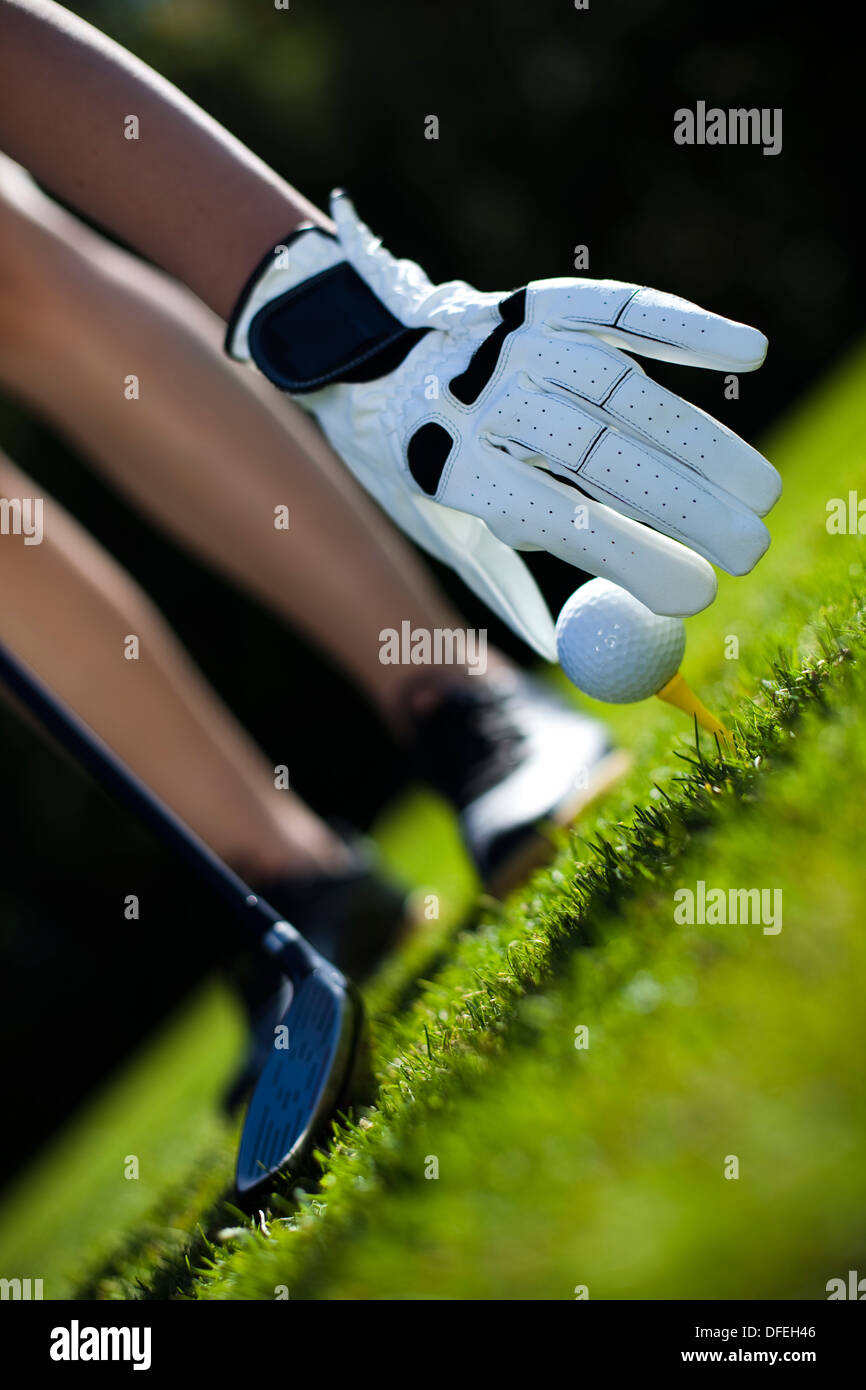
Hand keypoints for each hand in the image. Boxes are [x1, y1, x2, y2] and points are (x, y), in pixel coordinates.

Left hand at [228, 195, 779, 658]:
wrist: (363, 357)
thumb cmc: (416, 462)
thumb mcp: (440, 529)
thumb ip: (502, 583)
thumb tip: (562, 649)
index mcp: (453, 469)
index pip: (557, 518)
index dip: (633, 556)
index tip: (700, 595)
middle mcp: (484, 400)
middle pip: (600, 456)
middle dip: (687, 508)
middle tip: (750, 549)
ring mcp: (514, 344)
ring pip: (622, 391)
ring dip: (701, 443)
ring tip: (761, 492)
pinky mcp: (539, 303)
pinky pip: (619, 310)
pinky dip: (684, 330)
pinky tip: (748, 353)